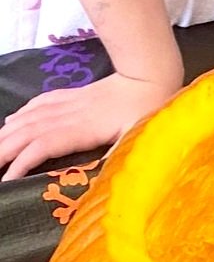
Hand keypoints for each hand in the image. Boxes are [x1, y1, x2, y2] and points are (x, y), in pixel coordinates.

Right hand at [0, 68, 180, 178]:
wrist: (150, 76)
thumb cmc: (148, 110)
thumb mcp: (138, 137)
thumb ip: (118, 160)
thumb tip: (104, 185)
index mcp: (82, 128)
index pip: (42, 146)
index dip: (21, 163)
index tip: (6, 181)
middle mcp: (68, 114)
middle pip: (26, 132)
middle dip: (2, 150)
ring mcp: (69, 103)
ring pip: (29, 118)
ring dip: (6, 134)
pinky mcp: (73, 95)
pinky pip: (39, 103)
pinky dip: (21, 114)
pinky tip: (11, 121)